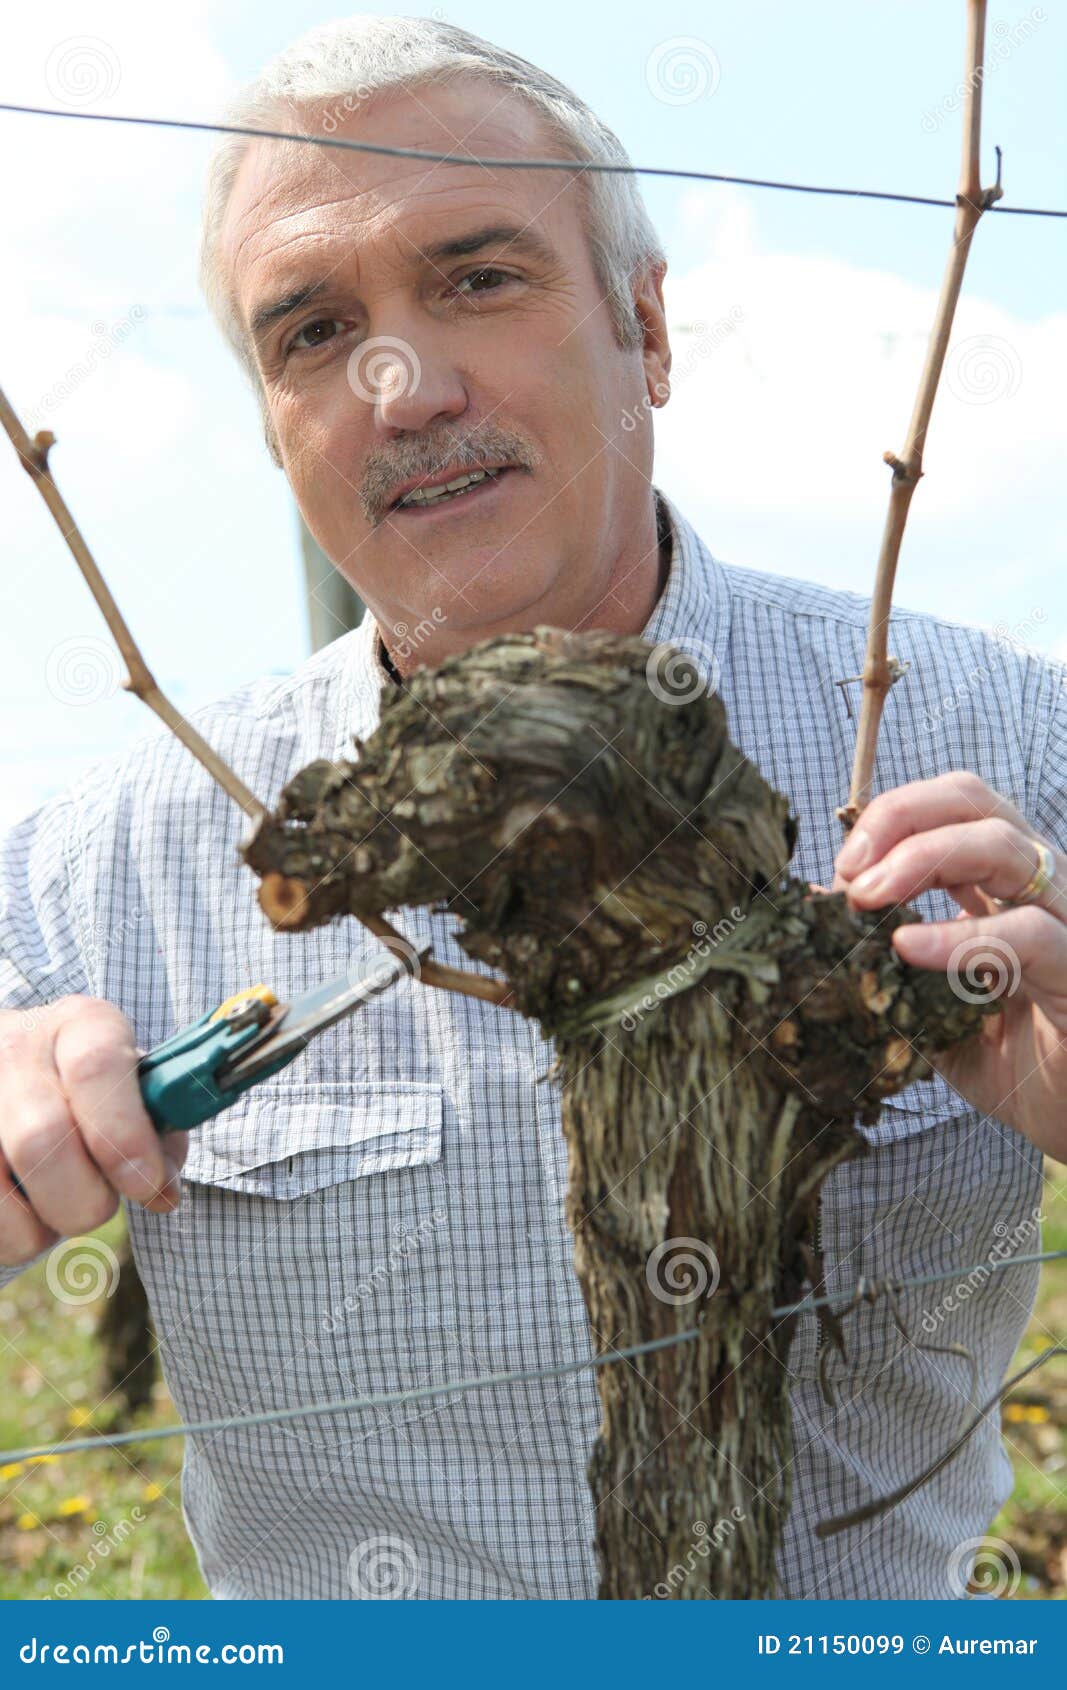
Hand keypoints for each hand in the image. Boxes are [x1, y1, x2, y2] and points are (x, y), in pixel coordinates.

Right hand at [0, 996, 186, 1264]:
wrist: (17, 1064)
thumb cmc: (94, 1088)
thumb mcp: (136, 1087)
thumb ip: (160, 1136)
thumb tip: (161, 1192)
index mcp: (80, 1025)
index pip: (96, 1067)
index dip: (125, 1135)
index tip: (146, 1184)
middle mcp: (16, 1050)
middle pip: (40, 1138)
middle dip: (86, 1198)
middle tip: (101, 1205)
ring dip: (42, 1226)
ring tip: (60, 1209)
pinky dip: (12, 1236)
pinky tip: (26, 1215)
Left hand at [831, 770, 1066, 1161]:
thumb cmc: (1008, 1060)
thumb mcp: (928, 1003)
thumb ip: (881, 956)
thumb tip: (814, 906)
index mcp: (1002, 882)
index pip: (948, 807)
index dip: (889, 820)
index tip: (842, 868)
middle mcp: (1038, 885)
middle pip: (973, 801)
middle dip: (899, 819)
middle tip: (849, 870)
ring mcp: (1066, 918)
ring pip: (1003, 844)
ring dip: (921, 858)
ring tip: (866, 897)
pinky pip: (1026, 933)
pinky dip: (960, 934)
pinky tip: (909, 947)